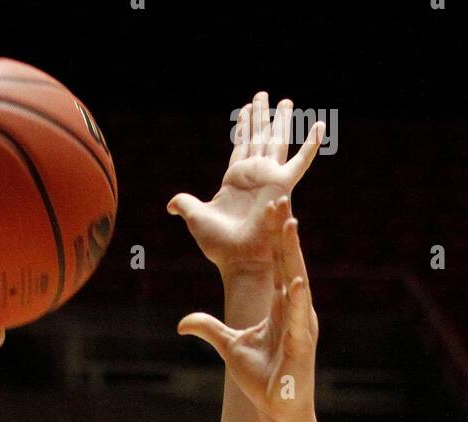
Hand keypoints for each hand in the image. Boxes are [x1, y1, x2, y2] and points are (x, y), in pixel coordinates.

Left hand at [167, 92, 323, 278]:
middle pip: (258, 137)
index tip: (245, 109)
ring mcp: (270, 177)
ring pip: (276, 140)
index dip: (242, 127)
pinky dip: (311, 144)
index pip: (240, 146)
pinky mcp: (284, 184)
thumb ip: (185, 204)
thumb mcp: (196, 217)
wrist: (238, 257)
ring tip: (285, 100)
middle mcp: (254, 176)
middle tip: (262, 94)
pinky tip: (319, 125)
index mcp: (234, 180)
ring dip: (281, 119)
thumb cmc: (218, 243)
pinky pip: (301, 161)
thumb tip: (171, 205)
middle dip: (260, 116)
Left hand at [177, 198, 317, 421]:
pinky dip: (295, 298)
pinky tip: (292, 280)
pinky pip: (298, 317)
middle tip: (280, 199)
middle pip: (288, 262)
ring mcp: (300, 323)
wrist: (277, 407)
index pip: (275, 264)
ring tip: (290, 224)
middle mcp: (293, 308)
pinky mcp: (302, 343)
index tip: (269, 210)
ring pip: (297, 280)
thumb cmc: (261, 377)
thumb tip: (182, 322)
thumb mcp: (229, 346)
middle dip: (283, 233)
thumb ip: (208, 328)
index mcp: (279, 305)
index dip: (272, 238)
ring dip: (293, 253)